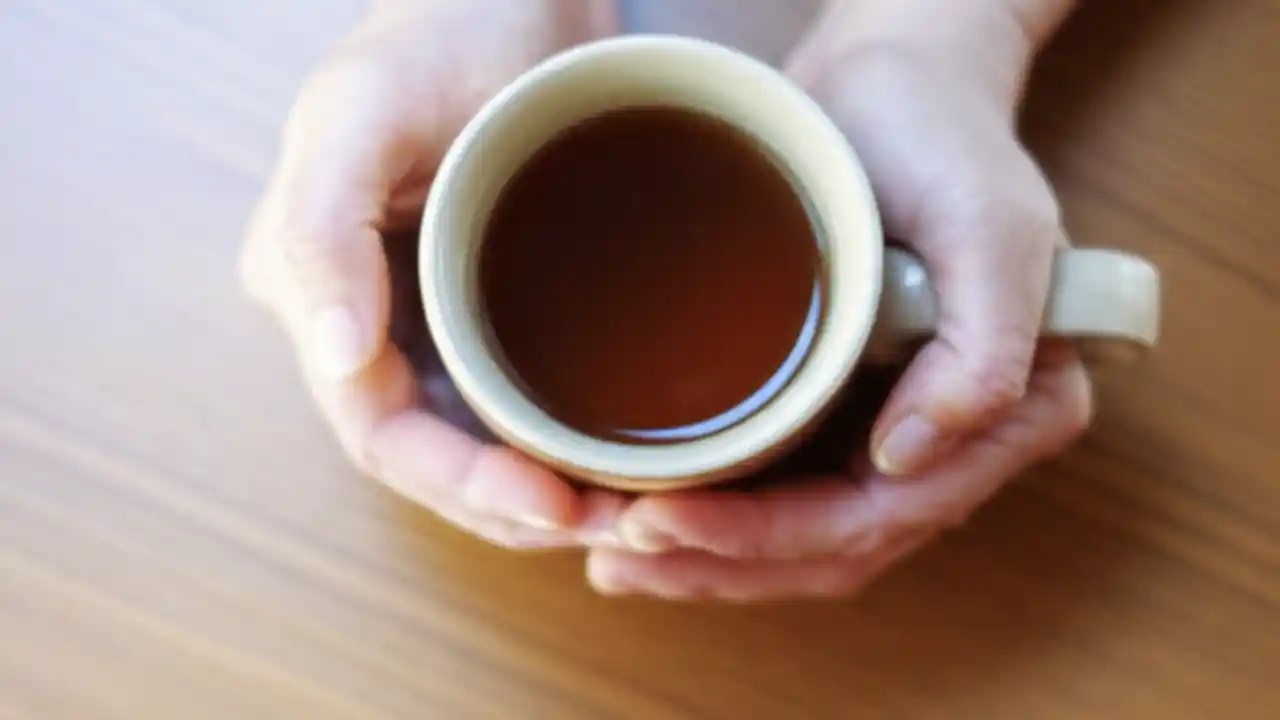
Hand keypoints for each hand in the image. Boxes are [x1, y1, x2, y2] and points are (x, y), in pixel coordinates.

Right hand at [240, 0, 627, 548]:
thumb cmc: (437, 29)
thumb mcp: (362, 110)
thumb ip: (318, 231)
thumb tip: (335, 361)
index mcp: (320, 288)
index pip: (380, 429)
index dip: (460, 486)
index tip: (551, 508)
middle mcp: (374, 317)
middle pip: (435, 456)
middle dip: (514, 506)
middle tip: (612, 525)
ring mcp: (437, 314)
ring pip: (482, 442)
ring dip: (546, 491)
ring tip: (630, 510)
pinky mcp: (499, 303)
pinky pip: (523, 397)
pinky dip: (566, 442)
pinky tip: (623, 457)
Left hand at [587, 7, 1091, 600]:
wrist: (897, 77)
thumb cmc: (942, 132)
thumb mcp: (987, 222)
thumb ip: (985, 350)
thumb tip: (905, 458)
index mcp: (1010, 413)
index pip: (877, 514)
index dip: (765, 540)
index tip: (662, 521)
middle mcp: (954, 439)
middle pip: (833, 546)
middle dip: (722, 565)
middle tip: (616, 558)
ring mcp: (897, 425)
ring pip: (802, 536)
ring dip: (710, 561)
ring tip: (614, 562)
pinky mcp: (845, 404)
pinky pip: (784, 489)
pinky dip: (719, 517)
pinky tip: (651, 520)